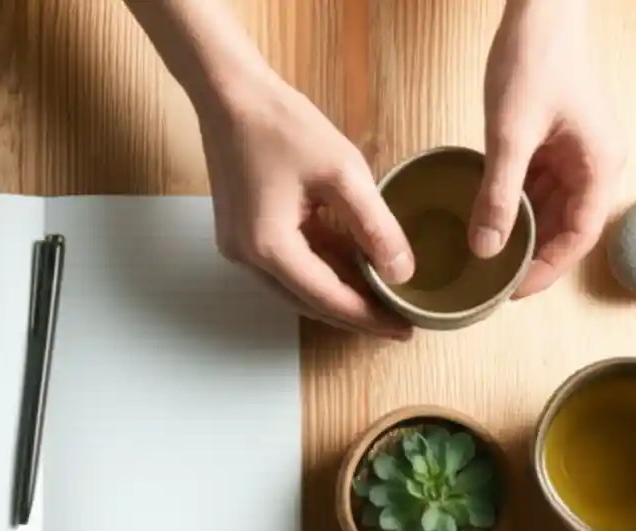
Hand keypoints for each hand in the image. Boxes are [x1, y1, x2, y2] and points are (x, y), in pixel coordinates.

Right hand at [197, 78, 413, 337]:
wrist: (231, 94)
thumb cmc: (282, 124)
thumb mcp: (343, 172)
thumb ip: (375, 225)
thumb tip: (402, 272)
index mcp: (269, 247)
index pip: (328, 299)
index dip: (369, 318)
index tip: (405, 330)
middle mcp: (247, 258)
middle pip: (310, 302)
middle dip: (355, 314)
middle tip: (397, 323)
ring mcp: (240, 248)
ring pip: (298, 287)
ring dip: (338, 295)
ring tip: (381, 300)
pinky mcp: (242, 233)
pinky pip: (286, 265)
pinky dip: (320, 271)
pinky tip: (351, 268)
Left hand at [470, 0, 624, 297]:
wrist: (542, 6)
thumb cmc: (536, 60)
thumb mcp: (510, 134)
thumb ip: (499, 194)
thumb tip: (487, 249)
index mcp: (599, 167)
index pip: (577, 238)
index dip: (546, 271)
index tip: (511, 294)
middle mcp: (594, 164)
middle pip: (564, 226)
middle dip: (529, 255)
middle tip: (489, 281)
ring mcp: (575, 151)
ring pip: (547, 206)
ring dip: (519, 229)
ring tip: (482, 255)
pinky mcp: (554, 138)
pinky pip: (536, 182)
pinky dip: (512, 201)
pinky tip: (483, 215)